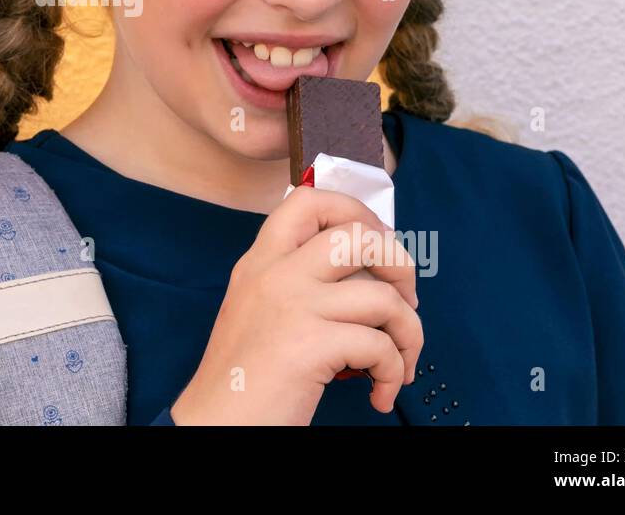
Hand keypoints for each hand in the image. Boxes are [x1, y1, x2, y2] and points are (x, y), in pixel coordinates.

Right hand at [169, 184, 421, 424]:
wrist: (215, 423)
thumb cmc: (241, 377)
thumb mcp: (257, 308)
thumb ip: (295, 281)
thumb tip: (364, 274)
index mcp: (261, 262)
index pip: (311, 200)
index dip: (357, 212)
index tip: (377, 244)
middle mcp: (275, 274)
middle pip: (359, 235)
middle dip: (399, 263)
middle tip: (404, 299)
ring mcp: (292, 307)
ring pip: (383, 295)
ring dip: (409, 332)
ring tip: (399, 361)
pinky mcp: (309, 346)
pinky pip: (380, 347)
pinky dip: (393, 373)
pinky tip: (379, 391)